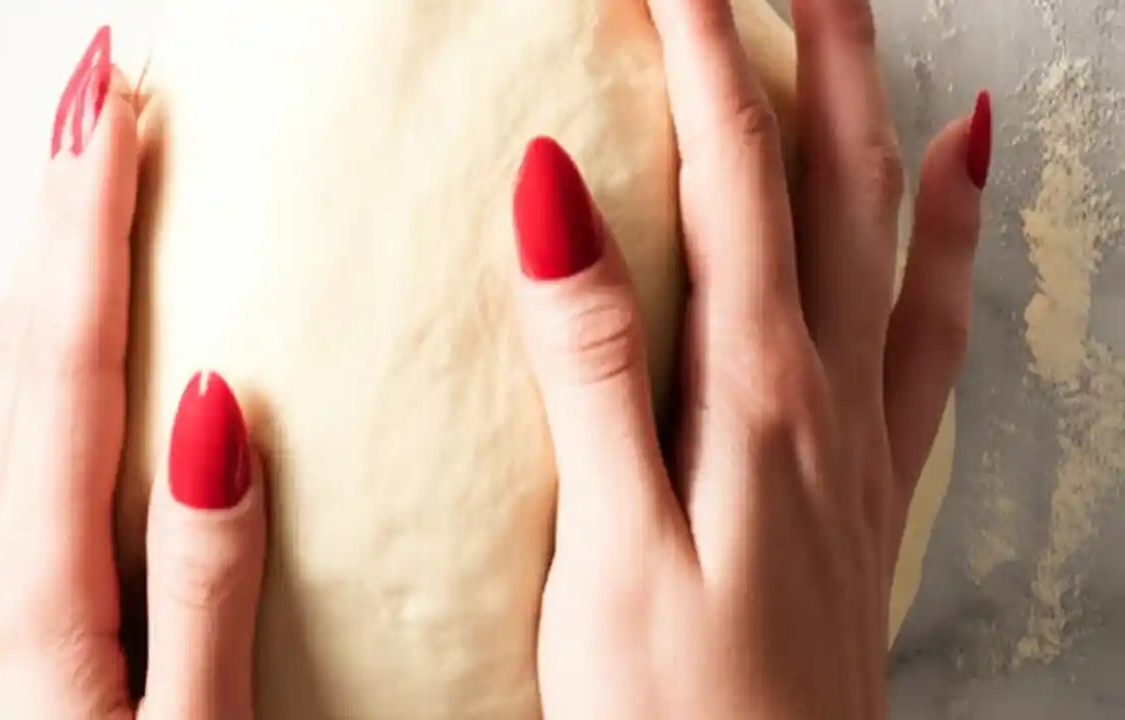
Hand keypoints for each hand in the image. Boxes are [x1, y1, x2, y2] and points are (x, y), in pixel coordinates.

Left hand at [0, 28, 265, 719]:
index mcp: (29, 584)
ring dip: (32, 260)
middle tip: (104, 91)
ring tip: (84, 175)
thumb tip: (221, 408)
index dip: (91, 221)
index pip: (65, 355)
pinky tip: (46, 324)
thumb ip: (201, 574)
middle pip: (9, 339)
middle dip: (56, 201)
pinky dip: (14, 342)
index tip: (116, 108)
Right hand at [513, 0, 988, 716]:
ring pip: (888, 235)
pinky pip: (932, 328)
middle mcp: (824, 394)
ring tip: (870, 33)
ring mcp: (858, 435)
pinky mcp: (865, 481)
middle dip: (807, 47)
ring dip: (877, 117)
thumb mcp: (608, 544)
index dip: (700, 52)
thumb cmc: (675, 709)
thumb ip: (590, 365)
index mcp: (753, 393)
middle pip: (827, 178)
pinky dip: (950, 241)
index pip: (729, 175)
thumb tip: (555, 194)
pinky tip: (954, 191)